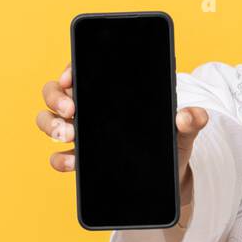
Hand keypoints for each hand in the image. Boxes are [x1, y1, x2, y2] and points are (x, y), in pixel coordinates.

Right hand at [36, 62, 210, 205]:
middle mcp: (89, 106)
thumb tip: (187, 117)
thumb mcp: (185, 128)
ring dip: (51, 126)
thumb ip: (192, 119)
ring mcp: (81, 132)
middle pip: (55, 92)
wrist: (171, 172)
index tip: (70, 78)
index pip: (81, 69)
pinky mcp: (80, 158)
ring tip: (69, 136)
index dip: (69, 69)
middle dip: (56, 98)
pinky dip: (60, 159)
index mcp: (110, 88)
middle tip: (71, 111)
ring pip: (49, 120)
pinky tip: (73, 163)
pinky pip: (59, 156)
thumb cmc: (173, 139)